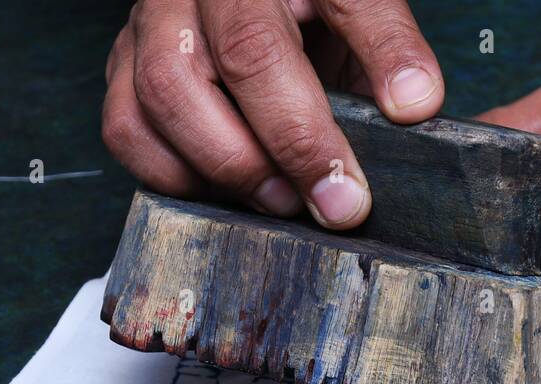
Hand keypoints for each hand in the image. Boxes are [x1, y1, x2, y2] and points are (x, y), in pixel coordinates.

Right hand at [103, 0, 443, 229]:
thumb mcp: (358, 1)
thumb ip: (388, 45)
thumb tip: (415, 104)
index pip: (269, 45)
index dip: (309, 132)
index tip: (349, 195)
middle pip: (197, 75)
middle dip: (265, 158)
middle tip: (322, 206)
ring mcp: (150, 23)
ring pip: (153, 102)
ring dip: (216, 169)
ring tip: (277, 201)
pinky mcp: (126, 62)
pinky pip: (125, 128)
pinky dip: (171, 173)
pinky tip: (225, 189)